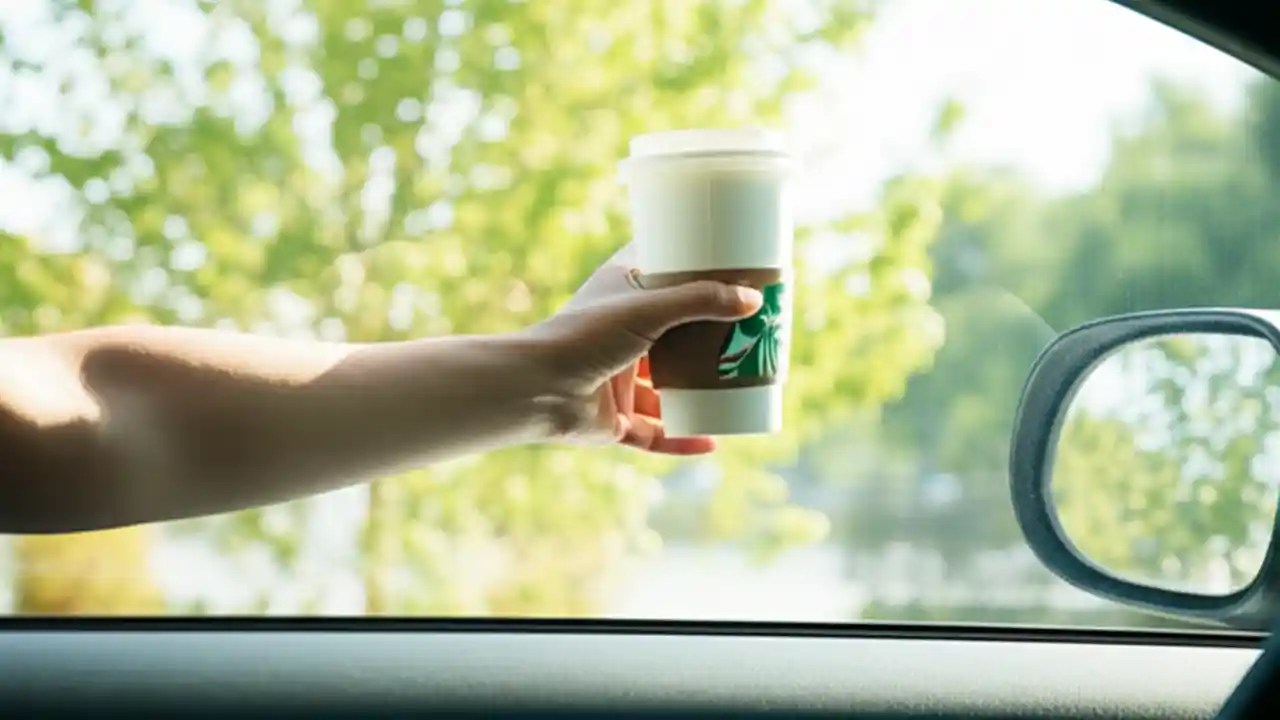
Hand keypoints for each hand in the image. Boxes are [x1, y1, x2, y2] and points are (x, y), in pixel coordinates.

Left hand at [526, 244, 761, 453]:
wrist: (536, 388)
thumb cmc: (584, 335)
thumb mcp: (648, 309)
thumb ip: (700, 301)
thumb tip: (754, 301)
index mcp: (621, 298)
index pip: (661, 278)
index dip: (694, 276)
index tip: (731, 273)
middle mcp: (620, 336)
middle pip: (673, 337)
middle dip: (708, 340)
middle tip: (748, 337)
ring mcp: (617, 381)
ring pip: (666, 388)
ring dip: (698, 391)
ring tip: (739, 389)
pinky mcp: (615, 420)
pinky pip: (655, 433)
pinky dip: (683, 439)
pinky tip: (713, 441)